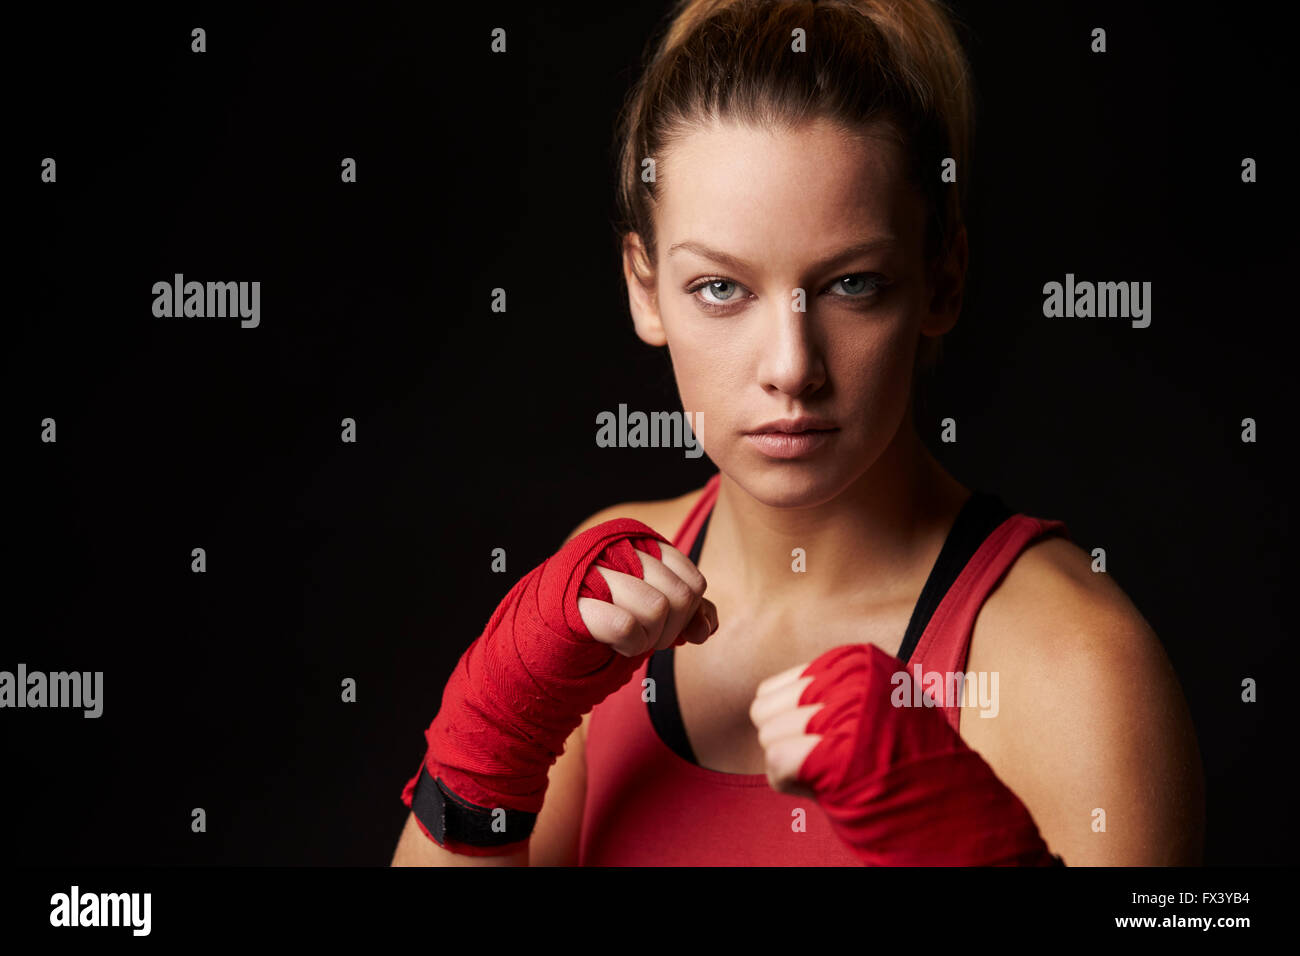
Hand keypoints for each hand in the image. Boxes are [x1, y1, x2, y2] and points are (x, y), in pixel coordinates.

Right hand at [579, 542, 717, 656]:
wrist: (544, 641)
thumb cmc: (605, 620)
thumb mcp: (652, 613)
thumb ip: (687, 614)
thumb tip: (707, 629)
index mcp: (638, 543)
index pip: (693, 582)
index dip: (689, 614)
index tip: (666, 626)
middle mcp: (617, 548)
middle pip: (680, 596)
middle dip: (670, 630)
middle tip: (644, 637)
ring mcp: (593, 572)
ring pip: (658, 608)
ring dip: (648, 639)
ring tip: (626, 639)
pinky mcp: (574, 602)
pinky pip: (626, 625)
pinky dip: (629, 644)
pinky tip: (613, 643)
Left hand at [750, 642, 1059, 865]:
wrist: (953, 808)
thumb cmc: (904, 762)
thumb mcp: (870, 706)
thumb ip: (825, 693)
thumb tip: (764, 702)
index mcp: (859, 660)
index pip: (782, 686)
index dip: (794, 723)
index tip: (829, 741)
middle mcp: (852, 677)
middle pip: (767, 708)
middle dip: (786, 742)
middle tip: (826, 761)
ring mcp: (846, 711)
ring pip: (769, 733)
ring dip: (790, 763)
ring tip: (830, 772)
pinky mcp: (838, 750)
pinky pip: (776, 760)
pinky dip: (789, 782)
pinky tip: (821, 788)